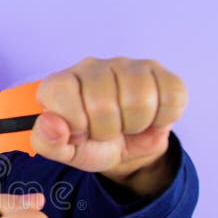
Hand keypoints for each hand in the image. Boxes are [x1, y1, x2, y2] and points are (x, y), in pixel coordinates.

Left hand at [31, 57, 186, 178]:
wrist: (125, 147)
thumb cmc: (89, 143)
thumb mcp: (64, 151)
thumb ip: (46, 141)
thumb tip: (50, 122)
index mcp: (60, 83)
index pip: (61, 92)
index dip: (74, 122)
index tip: (79, 132)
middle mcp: (91, 66)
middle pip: (103, 103)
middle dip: (107, 130)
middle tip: (106, 132)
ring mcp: (126, 65)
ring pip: (139, 100)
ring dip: (135, 125)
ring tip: (126, 125)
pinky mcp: (158, 71)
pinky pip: (171, 96)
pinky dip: (162, 118)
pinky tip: (149, 117)